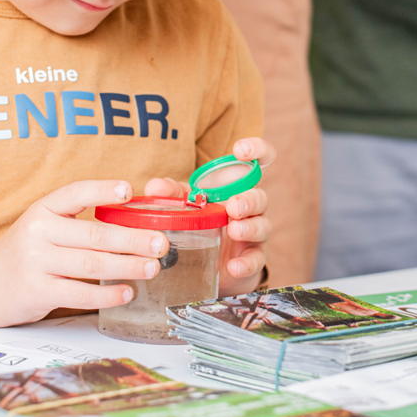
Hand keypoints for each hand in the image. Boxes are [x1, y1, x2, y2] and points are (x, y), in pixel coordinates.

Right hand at [0, 180, 169, 327]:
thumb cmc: (31, 250)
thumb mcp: (46, 224)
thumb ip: (79, 220)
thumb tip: (134, 218)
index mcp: (44, 208)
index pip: (76, 193)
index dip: (103, 190)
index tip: (130, 190)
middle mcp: (38, 232)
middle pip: (94, 234)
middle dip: (132, 239)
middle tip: (160, 243)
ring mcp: (36, 262)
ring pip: (91, 264)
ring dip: (126, 266)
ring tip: (151, 268)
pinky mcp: (38, 291)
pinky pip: (79, 294)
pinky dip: (106, 294)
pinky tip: (126, 292)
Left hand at [145, 137, 274, 296]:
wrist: (203, 260)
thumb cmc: (198, 219)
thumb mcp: (184, 202)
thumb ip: (170, 193)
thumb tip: (154, 187)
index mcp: (236, 186)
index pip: (258, 160)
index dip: (256, 149)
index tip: (240, 151)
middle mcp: (249, 206)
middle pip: (260, 197)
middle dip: (248, 200)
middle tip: (233, 207)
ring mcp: (253, 232)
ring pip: (262, 225)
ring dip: (250, 227)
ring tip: (234, 230)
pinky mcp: (250, 257)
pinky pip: (256, 259)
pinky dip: (246, 263)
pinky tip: (233, 266)